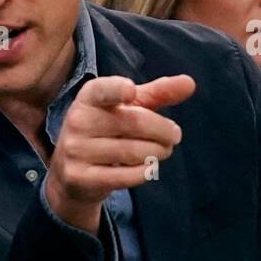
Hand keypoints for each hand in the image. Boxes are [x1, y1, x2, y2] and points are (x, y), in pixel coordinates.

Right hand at [43, 75, 195, 232]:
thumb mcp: (128, 108)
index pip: (102, 90)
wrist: (71, 173)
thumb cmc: (107, 131)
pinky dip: (145, 172)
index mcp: (89, 97)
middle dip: (164, 131)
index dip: (117, 89)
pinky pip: (125, 176)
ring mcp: (75, 150)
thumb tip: (189, 83)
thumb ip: (158, 93)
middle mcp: (77, 121)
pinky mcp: (80, 177)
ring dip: (158, 153)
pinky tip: (148, 167)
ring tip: (160, 152)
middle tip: (174, 136)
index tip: (131, 91)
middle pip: (135, 123)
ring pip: (133, 152)